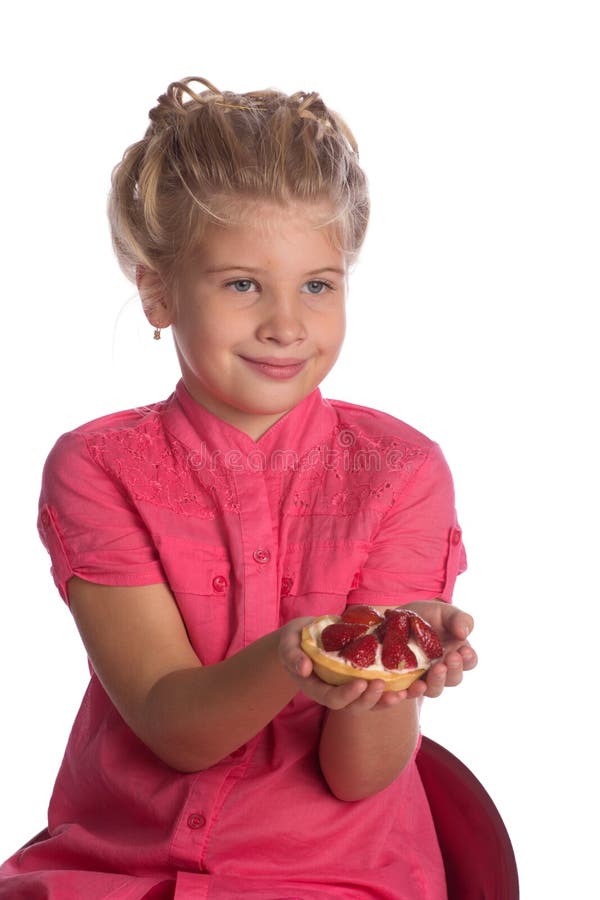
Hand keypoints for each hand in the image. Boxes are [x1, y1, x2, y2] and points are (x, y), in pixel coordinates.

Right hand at [278, 617, 402, 712]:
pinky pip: (381, 690)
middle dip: (372, 699)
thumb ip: (292, 656)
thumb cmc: (294, 641)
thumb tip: (302, 668)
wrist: (304, 639)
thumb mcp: (288, 644)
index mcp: (317, 689)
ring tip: (407, 692)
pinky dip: (397, 689)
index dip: (348, 695)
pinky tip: (413, 682)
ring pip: (373, 703)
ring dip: (390, 700)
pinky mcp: (363, 681)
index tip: (361, 683)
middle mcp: (336, 694)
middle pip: (356, 706)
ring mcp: (351, 689)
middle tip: (384, 685)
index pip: (334, 699)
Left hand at [400, 600, 476, 699]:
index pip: (469, 661)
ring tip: (433, 671)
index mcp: (457, 653)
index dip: (468, 658)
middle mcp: (443, 669)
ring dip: (436, 682)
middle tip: (448, 659)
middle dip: (453, 670)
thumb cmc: (428, 615)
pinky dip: (410, 691)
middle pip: (454, 678)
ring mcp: (425, 677)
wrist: (397, 617)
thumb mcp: (444, 612)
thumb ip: (458, 619)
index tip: (464, 650)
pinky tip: (408, 687)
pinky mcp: (406, 681)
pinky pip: (409, 691)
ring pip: (434, 689)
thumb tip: (463, 634)